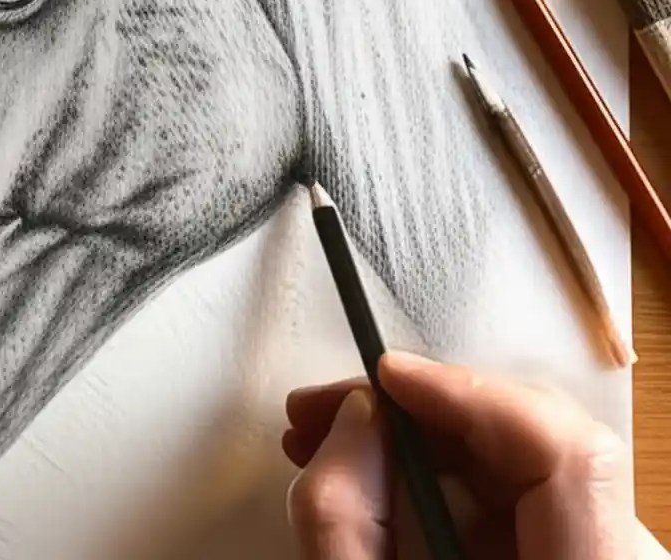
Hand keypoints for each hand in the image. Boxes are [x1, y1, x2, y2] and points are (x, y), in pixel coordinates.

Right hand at [282, 352, 638, 559]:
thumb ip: (346, 517)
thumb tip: (353, 417)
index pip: (562, 451)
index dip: (467, 394)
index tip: (386, 377)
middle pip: (531, 441)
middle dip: (418, 412)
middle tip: (324, 413)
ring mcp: (596, 555)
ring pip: (515, 461)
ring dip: (418, 442)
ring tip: (328, 446)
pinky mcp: (569, 553)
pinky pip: (511, 494)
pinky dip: (439, 479)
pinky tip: (375, 480)